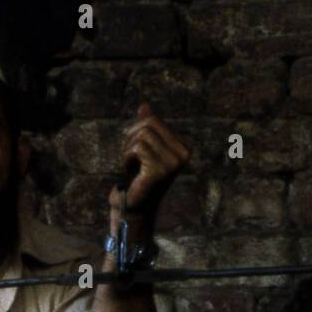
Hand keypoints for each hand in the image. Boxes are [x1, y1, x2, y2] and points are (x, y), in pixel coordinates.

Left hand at [108, 102, 191, 237]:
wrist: (133, 205)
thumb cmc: (138, 176)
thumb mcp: (143, 148)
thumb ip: (146, 127)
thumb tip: (144, 105)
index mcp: (184, 146)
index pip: (153, 119)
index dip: (136, 131)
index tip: (135, 151)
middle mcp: (183, 154)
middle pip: (148, 124)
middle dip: (130, 136)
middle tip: (128, 155)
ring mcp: (173, 163)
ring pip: (141, 135)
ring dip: (127, 149)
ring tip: (130, 164)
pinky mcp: (159, 171)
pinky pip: (137, 148)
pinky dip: (127, 157)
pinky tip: (130, 171)